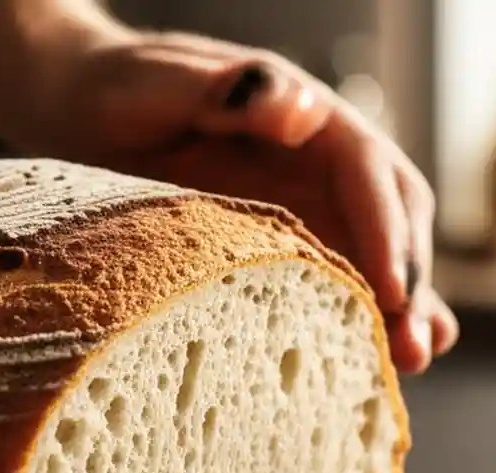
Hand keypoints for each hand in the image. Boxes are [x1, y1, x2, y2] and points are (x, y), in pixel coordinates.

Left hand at [41, 31, 458, 372]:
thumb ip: (229, 92)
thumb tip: (301, 112)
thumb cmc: (122, 90)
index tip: (392, 290)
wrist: (84, 112)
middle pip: (390, 223)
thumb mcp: (165, 83)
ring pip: (372, 261)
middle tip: (412, 349)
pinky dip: (356, 323)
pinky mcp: (283, 251)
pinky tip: (378, 365)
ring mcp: (308, 211)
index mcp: (308, 120)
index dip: (387, 232)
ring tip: (408, 366)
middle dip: (407, 286)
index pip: (369, 173)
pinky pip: (331, 286)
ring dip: (395, 314)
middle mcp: (322, 167)